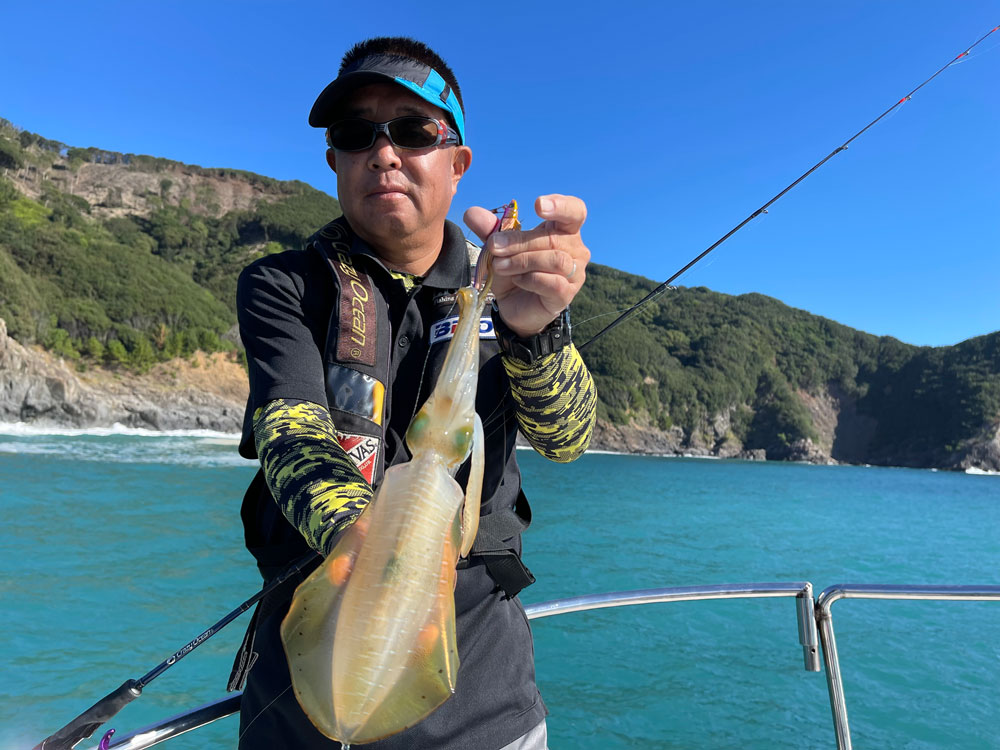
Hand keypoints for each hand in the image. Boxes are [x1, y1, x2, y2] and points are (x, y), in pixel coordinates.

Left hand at [464, 194, 588, 336]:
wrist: (513, 306)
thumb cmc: (513, 270)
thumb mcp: (500, 248)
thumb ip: (490, 230)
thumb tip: (472, 213)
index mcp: (563, 229)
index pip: (574, 210)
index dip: (560, 206)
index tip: (537, 205)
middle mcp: (575, 249)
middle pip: (553, 238)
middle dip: (519, 242)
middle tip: (494, 247)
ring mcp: (574, 273)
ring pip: (555, 259)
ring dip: (522, 261)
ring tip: (500, 266)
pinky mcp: (566, 294)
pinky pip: (552, 282)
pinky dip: (530, 279)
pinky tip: (517, 280)